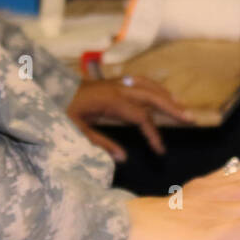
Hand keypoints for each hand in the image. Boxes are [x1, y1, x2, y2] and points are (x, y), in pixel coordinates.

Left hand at [67, 77, 193, 160]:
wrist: (49, 86)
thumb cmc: (60, 108)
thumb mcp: (75, 129)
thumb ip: (99, 143)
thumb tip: (123, 158)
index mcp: (110, 101)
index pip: (141, 117)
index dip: (153, 133)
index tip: (161, 150)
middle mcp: (117, 88)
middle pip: (151, 96)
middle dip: (171, 107)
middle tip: (190, 119)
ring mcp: (116, 82)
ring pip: (148, 85)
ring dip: (166, 96)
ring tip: (182, 108)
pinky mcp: (113, 82)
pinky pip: (140, 81)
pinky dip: (154, 87)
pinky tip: (161, 95)